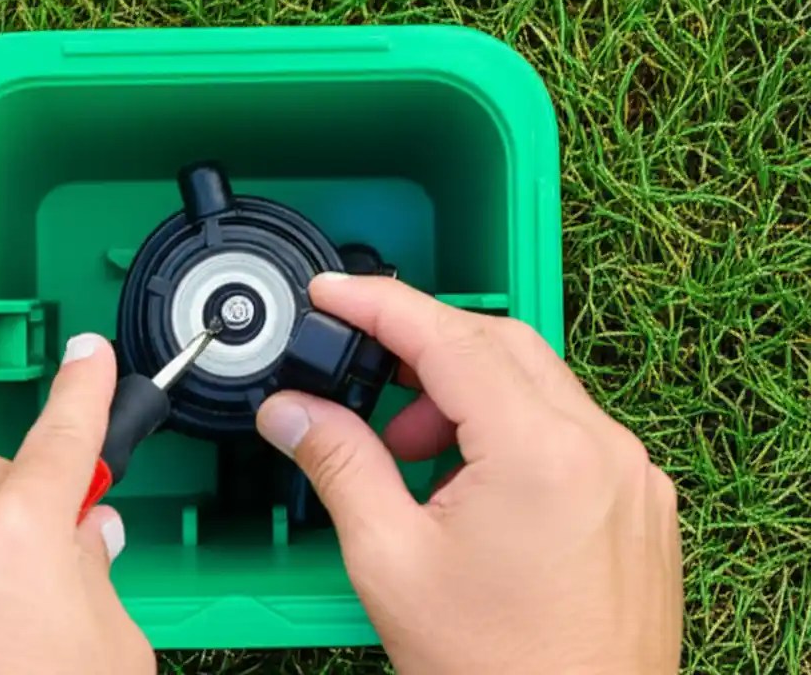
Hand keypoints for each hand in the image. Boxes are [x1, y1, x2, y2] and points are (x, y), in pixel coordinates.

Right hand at [257, 274, 682, 673]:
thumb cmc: (496, 670)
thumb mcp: (390, 560)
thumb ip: (338, 464)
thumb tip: (291, 409)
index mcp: (540, 453)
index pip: (449, 338)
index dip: (380, 304)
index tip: (332, 292)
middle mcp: (601, 449)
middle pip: (500, 345)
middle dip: (422, 351)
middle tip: (362, 375)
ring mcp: (630, 475)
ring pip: (537, 384)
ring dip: (466, 394)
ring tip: (412, 455)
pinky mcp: (639, 502)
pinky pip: (569, 429)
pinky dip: (510, 430)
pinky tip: (468, 482)